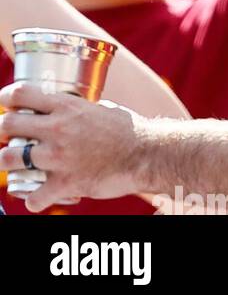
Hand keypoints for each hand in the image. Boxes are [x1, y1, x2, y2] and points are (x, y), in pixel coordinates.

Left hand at [0, 84, 142, 210]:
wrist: (146, 153)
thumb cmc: (129, 129)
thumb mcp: (103, 109)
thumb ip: (81, 111)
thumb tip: (71, 113)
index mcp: (68, 107)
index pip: (23, 94)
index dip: (8, 96)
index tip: (6, 101)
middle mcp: (58, 129)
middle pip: (8, 124)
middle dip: (3, 128)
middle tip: (7, 134)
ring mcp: (58, 157)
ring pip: (9, 159)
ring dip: (8, 162)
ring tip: (15, 164)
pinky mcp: (64, 183)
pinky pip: (34, 198)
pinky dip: (34, 200)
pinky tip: (40, 197)